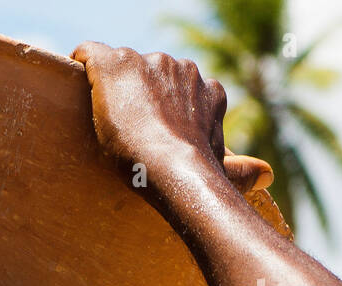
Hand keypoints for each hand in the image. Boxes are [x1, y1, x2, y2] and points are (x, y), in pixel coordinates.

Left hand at [70, 42, 272, 195]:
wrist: (170, 166)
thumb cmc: (198, 173)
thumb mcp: (223, 169)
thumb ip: (241, 169)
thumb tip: (268, 177)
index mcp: (207, 87)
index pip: (180, 86)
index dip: (164, 107)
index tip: (152, 128)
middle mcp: (179, 66)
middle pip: (149, 73)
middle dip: (137, 95)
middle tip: (123, 129)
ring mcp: (146, 62)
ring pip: (121, 66)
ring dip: (111, 88)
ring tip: (100, 118)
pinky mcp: (113, 64)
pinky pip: (89, 52)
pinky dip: (80, 64)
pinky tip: (73, 80)